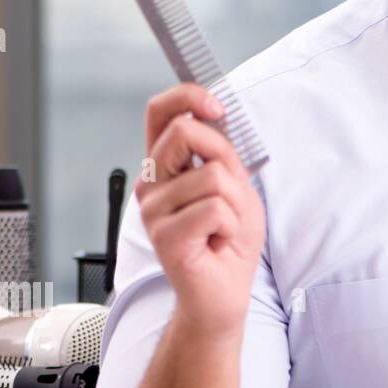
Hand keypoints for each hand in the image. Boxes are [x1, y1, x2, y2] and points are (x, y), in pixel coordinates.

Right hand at [134, 82, 267, 338]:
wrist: (224, 291)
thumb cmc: (229, 239)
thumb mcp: (236, 185)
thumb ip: (221, 153)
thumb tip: (214, 116)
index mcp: (166, 166)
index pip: (160, 112)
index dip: (188, 96)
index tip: (217, 107)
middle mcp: (152, 184)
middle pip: (185, 132)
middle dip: (224, 158)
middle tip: (229, 197)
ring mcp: (153, 209)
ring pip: (212, 177)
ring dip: (235, 205)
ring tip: (222, 228)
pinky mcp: (164, 235)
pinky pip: (215, 208)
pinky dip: (231, 225)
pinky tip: (217, 241)